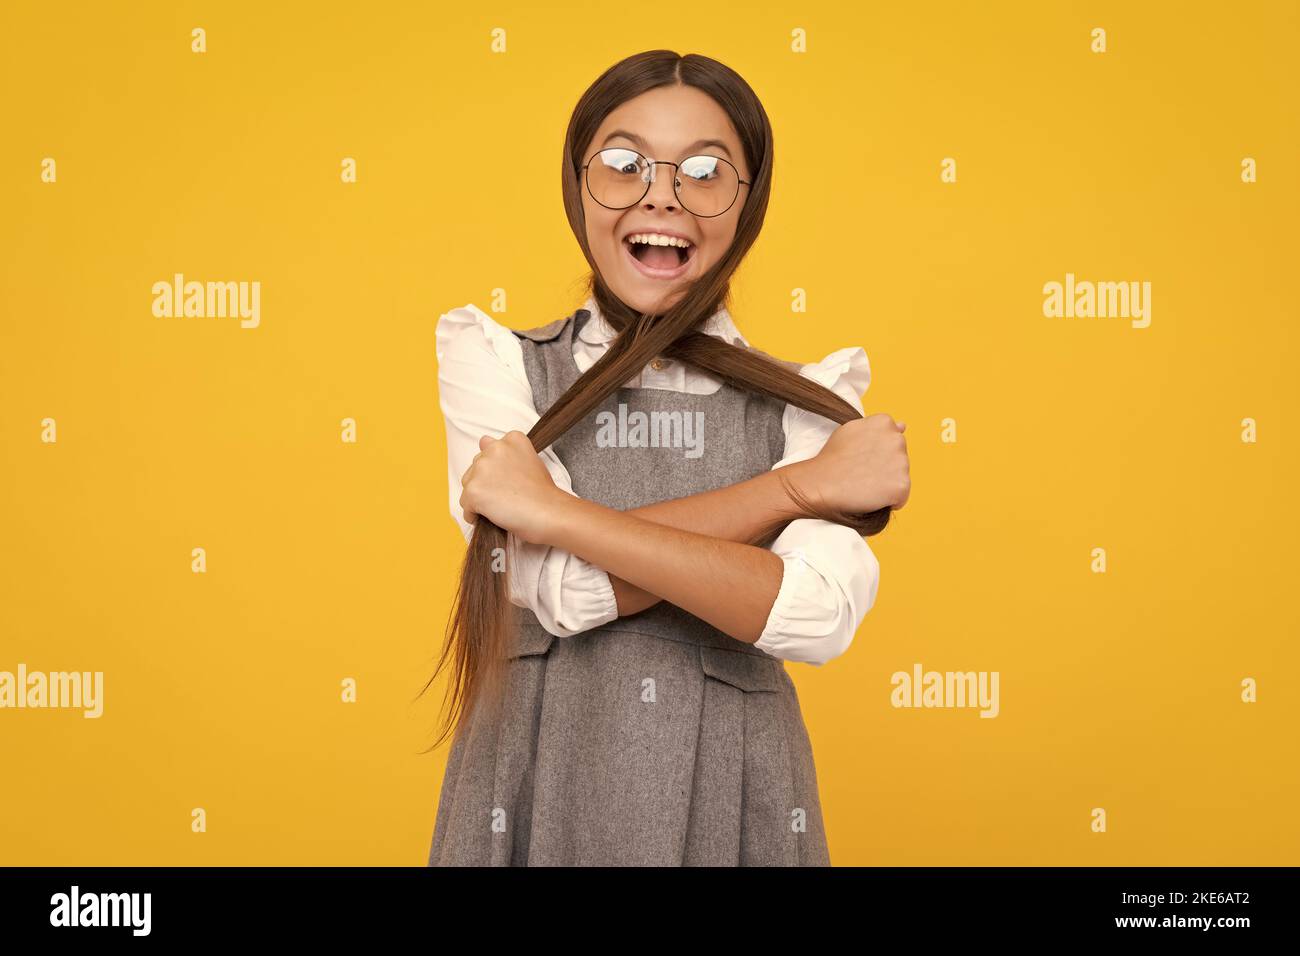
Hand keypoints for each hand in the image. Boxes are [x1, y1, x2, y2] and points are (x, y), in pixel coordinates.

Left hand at [459, 431, 566, 543]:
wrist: (548, 513)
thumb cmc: (543, 492)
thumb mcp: (529, 461)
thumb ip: (506, 452)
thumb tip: (482, 441)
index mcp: (511, 439)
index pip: (489, 450)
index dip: (498, 470)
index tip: (510, 480)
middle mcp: (495, 448)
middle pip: (476, 468)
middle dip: (486, 483)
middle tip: (508, 495)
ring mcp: (482, 469)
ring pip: (468, 486)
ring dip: (480, 498)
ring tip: (502, 506)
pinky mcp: (474, 490)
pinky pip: (466, 507)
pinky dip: (475, 515)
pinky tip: (494, 517)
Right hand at [785, 414, 909, 514]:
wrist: (820, 483)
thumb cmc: (832, 458)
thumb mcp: (851, 430)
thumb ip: (877, 428)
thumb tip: (902, 426)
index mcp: (884, 422)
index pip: (893, 439)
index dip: (877, 453)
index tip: (861, 459)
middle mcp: (897, 439)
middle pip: (900, 458)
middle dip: (885, 467)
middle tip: (861, 472)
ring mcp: (901, 462)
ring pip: (901, 477)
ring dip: (887, 484)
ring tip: (863, 484)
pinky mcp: (902, 485)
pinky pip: (901, 498)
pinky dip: (889, 501)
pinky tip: (870, 496)